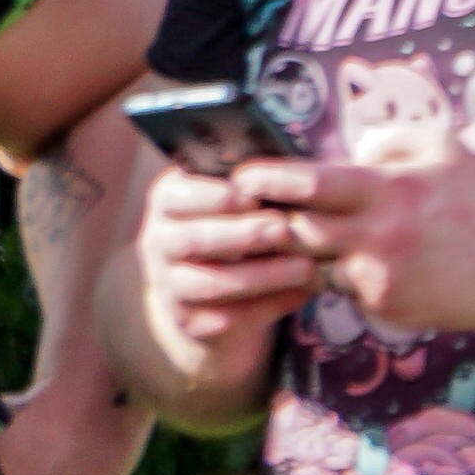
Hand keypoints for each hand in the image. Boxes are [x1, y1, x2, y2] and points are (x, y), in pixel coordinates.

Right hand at [131, 155, 319, 364]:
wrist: (216, 284)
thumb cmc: (243, 217)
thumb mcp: (244, 190)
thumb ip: (264, 172)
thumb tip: (315, 153)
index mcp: (169, 200)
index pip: (176, 195)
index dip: (213, 195)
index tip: (251, 193)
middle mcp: (159, 242)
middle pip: (193, 240)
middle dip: (241, 234)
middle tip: (283, 229)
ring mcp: (170, 285)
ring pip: (212, 283)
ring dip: (262, 275)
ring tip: (305, 267)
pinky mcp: (189, 321)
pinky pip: (226, 318)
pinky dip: (268, 306)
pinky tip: (303, 293)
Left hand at [250, 137, 474, 339]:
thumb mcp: (445, 149)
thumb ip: (390, 141)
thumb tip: (348, 151)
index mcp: (390, 189)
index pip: (310, 183)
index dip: (269, 179)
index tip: (241, 176)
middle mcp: (378, 235)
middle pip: (296, 231)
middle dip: (269, 223)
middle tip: (248, 215)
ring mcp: (377, 276)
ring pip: (311, 265)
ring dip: (303, 253)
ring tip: (298, 239)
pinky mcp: (383, 307)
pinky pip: (343, 289)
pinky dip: (345, 276)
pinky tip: (366, 266)